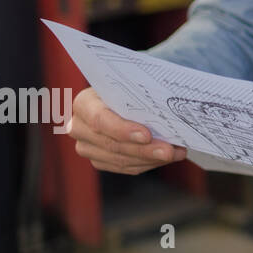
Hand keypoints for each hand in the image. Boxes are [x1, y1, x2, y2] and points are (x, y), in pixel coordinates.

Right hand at [69, 87, 186, 173]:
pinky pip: (124, 167)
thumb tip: (165, 106)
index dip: (123, 130)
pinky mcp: (98, 160)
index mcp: (84, 103)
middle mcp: (78, 127)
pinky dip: (147, 163)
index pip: (100, 119)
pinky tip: (165, 157)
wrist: (118, 97)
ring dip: (150, 158)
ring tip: (174, 153)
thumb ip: (138, 94)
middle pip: (112, 144)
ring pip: (119, 159)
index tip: (147, 135)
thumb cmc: (126, 88)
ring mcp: (86, 147)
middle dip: (144, 149)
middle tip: (169, 150)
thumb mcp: (129, 84)